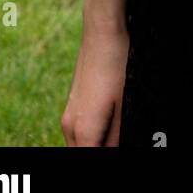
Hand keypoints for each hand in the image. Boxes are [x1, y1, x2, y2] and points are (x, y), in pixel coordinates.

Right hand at [62, 19, 129, 146]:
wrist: (101, 33)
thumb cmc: (117, 66)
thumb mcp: (124, 106)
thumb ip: (116, 138)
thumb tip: (116, 150)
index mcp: (84, 132)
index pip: (89, 159)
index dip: (107, 157)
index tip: (116, 145)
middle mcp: (69, 128)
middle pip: (81, 155)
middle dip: (99, 151)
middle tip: (117, 139)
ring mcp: (68, 117)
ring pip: (79, 147)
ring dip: (95, 145)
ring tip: (114, 134)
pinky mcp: (72, 107)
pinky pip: (78, 135)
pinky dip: (90, 139)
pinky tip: (108, 126)